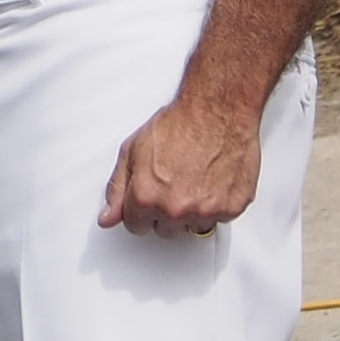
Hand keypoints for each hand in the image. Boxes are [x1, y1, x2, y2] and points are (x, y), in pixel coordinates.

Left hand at [97, 95, 261, 237]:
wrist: (217, 110)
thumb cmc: (179, 124)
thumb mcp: (133, 150)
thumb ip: (117, 190)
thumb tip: (108, 218)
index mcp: (146, 197)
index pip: (136, 226)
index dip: (142, 209)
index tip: (150, 196)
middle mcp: (175, 209)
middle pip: (165, 230)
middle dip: (167, 211)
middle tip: (175, 182)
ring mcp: (204, 211)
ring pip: (193, 227)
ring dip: (193, 210)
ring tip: (195, 178)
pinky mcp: (231, 208)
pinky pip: (220, 218)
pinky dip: (218, 204)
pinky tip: (213, 180)